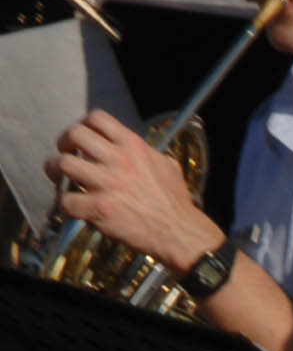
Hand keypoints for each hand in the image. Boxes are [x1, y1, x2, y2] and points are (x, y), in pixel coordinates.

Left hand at [46, 112, 213, 275]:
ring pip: (63, 164)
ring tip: (58, 178)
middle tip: (65, 155)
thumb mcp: (168, 166)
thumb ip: (150, 155)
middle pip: (74, 134)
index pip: (97, 118)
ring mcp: (108, 184)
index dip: (83, 125)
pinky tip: (71, 208)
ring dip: (54, 170)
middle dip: (63, 143)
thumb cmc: (176, 203)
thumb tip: (147, 153)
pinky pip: (67, 201)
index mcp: (133, 146)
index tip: (81, 138)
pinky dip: (64, 205)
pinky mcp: (101, 209)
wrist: (180, 232)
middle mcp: (118, 160)